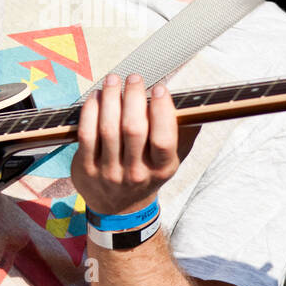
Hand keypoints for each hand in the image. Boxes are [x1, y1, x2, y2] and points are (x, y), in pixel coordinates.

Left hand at [72, 73, 188, 217]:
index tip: (159, 88)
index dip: (162, 111)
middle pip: (133, 130)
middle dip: (134, 98)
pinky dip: (90, 112)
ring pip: (108, 129)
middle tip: (134, 78)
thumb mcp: (172, 159)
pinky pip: (87, 135)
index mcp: (162, 168)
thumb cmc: (148, 172)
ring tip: (114, 80)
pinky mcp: (86, 169)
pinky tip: (96, 97)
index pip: (163, 139)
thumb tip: (198, 105)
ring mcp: (109, 172)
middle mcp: (136, 172)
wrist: (119, 207)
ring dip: (111, 99)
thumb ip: (184, 133)